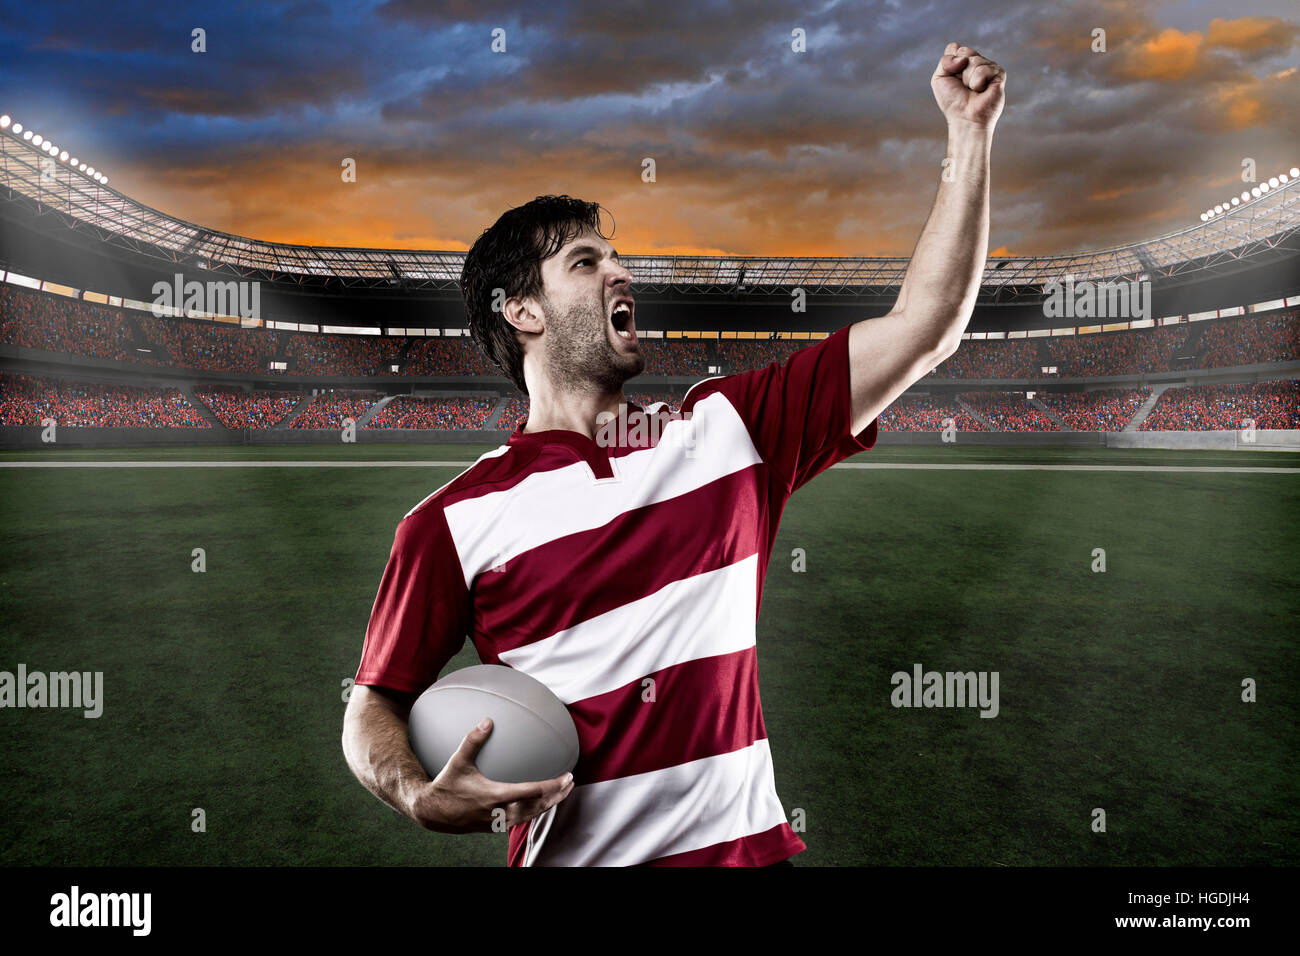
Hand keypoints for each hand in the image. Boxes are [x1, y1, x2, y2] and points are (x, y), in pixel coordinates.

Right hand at [407, 717, 575, 833]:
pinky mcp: (493, 826)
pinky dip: (533, 811)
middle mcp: (499, 812)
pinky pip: (520, 820)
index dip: (551, 786)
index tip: (566, 777)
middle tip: (571, 783)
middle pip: (536, 807)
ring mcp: (497, 822)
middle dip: (556, 796)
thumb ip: (473, 740)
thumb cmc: (446, 785)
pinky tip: (540, 803)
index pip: (530, 792)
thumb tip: (487, 720)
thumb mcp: (458, 761)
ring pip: (530, 816)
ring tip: (562, 794)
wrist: (432, 813)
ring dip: (548, 805)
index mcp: (494, 795)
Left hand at [932, 41, 1005, 129]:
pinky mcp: (999, 74)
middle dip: (958, 70)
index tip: (951, 78)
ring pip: (974, 60)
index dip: (949, 63)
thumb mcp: (939, 79)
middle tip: (962, 86)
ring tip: (972, 90)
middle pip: (964, 51)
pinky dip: (977, 82)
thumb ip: (945, 60)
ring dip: (967, 79)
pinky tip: (981, 91)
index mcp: (963, 62)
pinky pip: (984, 69)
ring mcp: (989, 67)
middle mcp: (977, 62)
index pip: (955, 48)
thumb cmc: (953, 102)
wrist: (965, 119)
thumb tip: (964, 58)